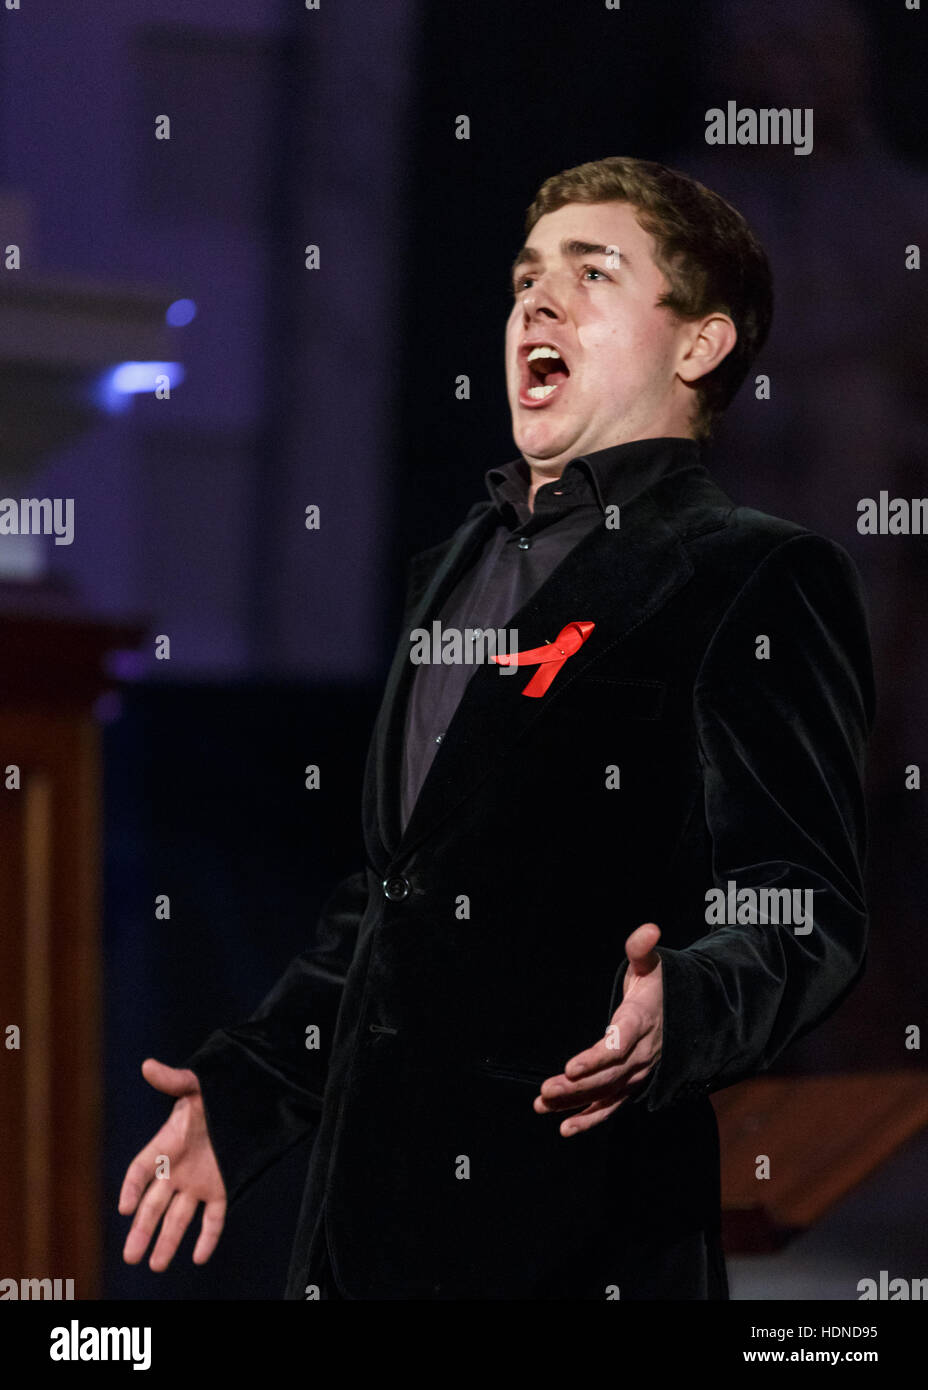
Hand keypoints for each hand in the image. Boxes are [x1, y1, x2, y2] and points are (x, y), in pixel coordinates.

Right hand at [119, 1058, 226, 1270]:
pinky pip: (213, 1217)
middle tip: (130, 1256)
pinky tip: (200, 1256)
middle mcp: (178, 1169)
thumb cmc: (216, 1089)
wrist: (248, 1097)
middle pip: (154, 1205)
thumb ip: (173, 1079)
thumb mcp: (195, 1084)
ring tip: (156, 1265)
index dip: (132, 1187)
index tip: (125, 1207)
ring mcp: (198, 1181)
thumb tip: (148, 1065)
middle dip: (142, 1230)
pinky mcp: (221, 1188)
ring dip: (168, 1241)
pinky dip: (208, 1236)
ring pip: (179, 1217)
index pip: (142, 1168)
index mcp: (166, 1144)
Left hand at [534, 922, 662, 1136]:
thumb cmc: (659, 986)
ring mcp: (637, 1072)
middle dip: (576, 1086)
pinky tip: (566, 1127)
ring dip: (576, 1103)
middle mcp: (641, 1052)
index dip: (596, 1057)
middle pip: (608, 1074)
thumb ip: (642, 949)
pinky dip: (591, 1118)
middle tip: (545, 1091)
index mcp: (641, 1021)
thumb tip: (649, 929)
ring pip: (607, 1092)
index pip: (619, 1042)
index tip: (571, 1067)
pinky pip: (612, 1105)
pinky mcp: (632, 1083)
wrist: (686, 1015)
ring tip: (544, 1106)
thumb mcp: (652, 964)